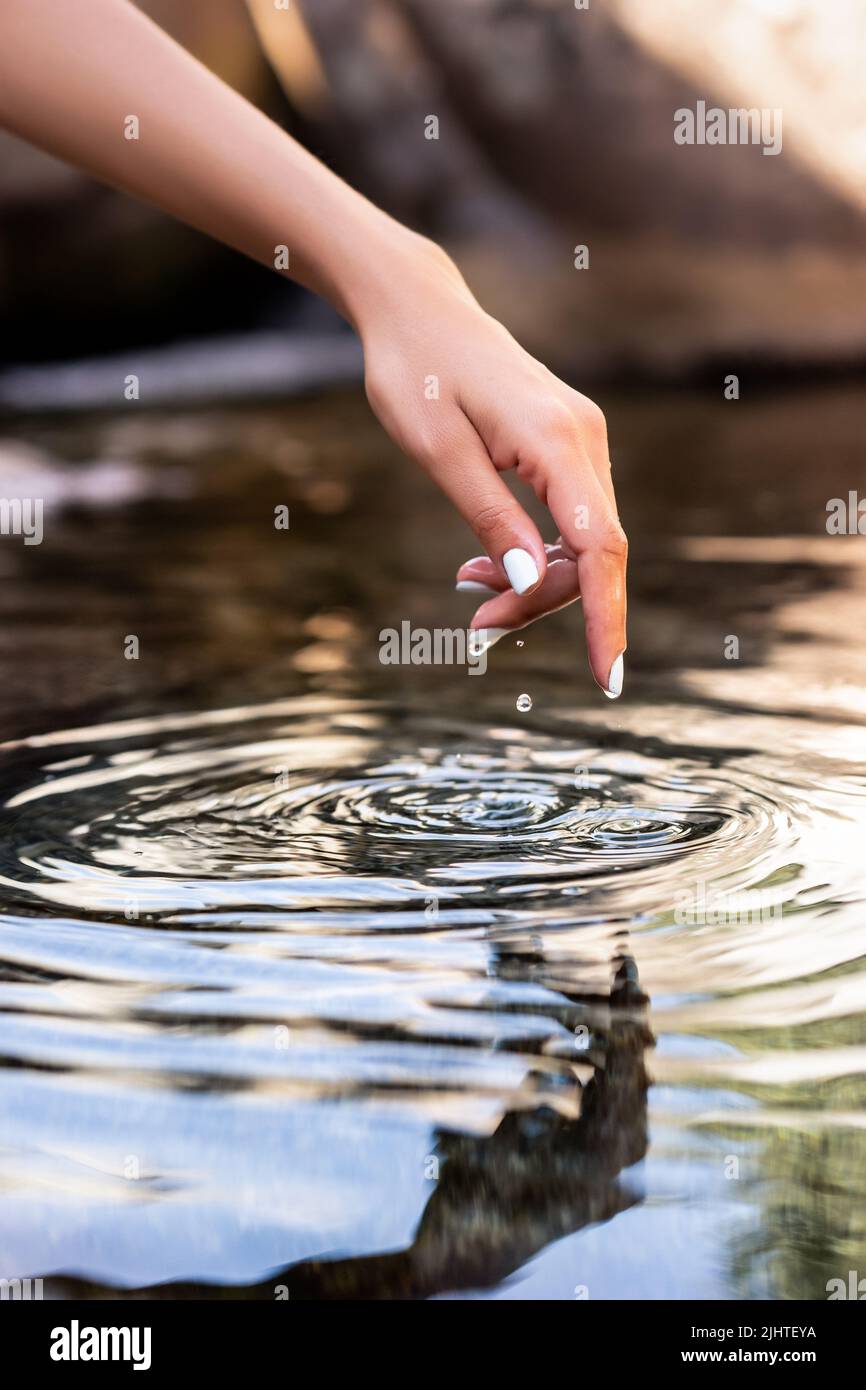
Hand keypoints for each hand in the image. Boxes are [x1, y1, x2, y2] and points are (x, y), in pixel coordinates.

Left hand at [357, 234, 626, 697]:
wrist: (417, 310)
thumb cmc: (414, 372)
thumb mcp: (438, 452)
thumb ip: (490, 518)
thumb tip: (532, 582)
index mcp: (557, 440)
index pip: (602, 547)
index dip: (608, 617)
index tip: (607, 679)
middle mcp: (585, 438)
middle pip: (593, 552)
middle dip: (542, 601)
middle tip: (476, 627)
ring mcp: (582, 440)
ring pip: (582, 541)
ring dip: (534, 580)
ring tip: (467, 589)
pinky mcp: (567, 444)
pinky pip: (569, 518)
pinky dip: (535, 552)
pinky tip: (486, 563)